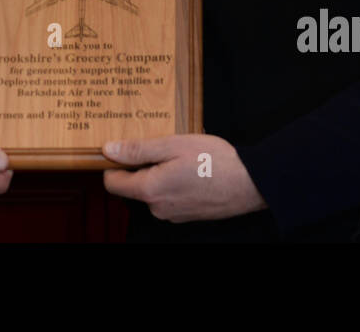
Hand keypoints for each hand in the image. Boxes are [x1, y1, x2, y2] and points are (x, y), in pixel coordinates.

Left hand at [102, 134, 265, 221]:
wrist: (250, 183)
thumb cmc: (213, 161)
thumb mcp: (172, 145)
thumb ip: (138, 150)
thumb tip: (109, 150)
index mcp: (150, 190)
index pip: (112, 183)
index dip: (113, 164)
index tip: (124, 148)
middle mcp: (157, 208)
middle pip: (134, 186)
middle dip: (142, 166)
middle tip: (162, 147)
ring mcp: (173, 214)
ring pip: (154, 190)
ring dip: (160, 173)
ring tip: (180, 157)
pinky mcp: (186, 215)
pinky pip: (170, 196)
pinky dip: (174, 183)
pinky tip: (191, 169)